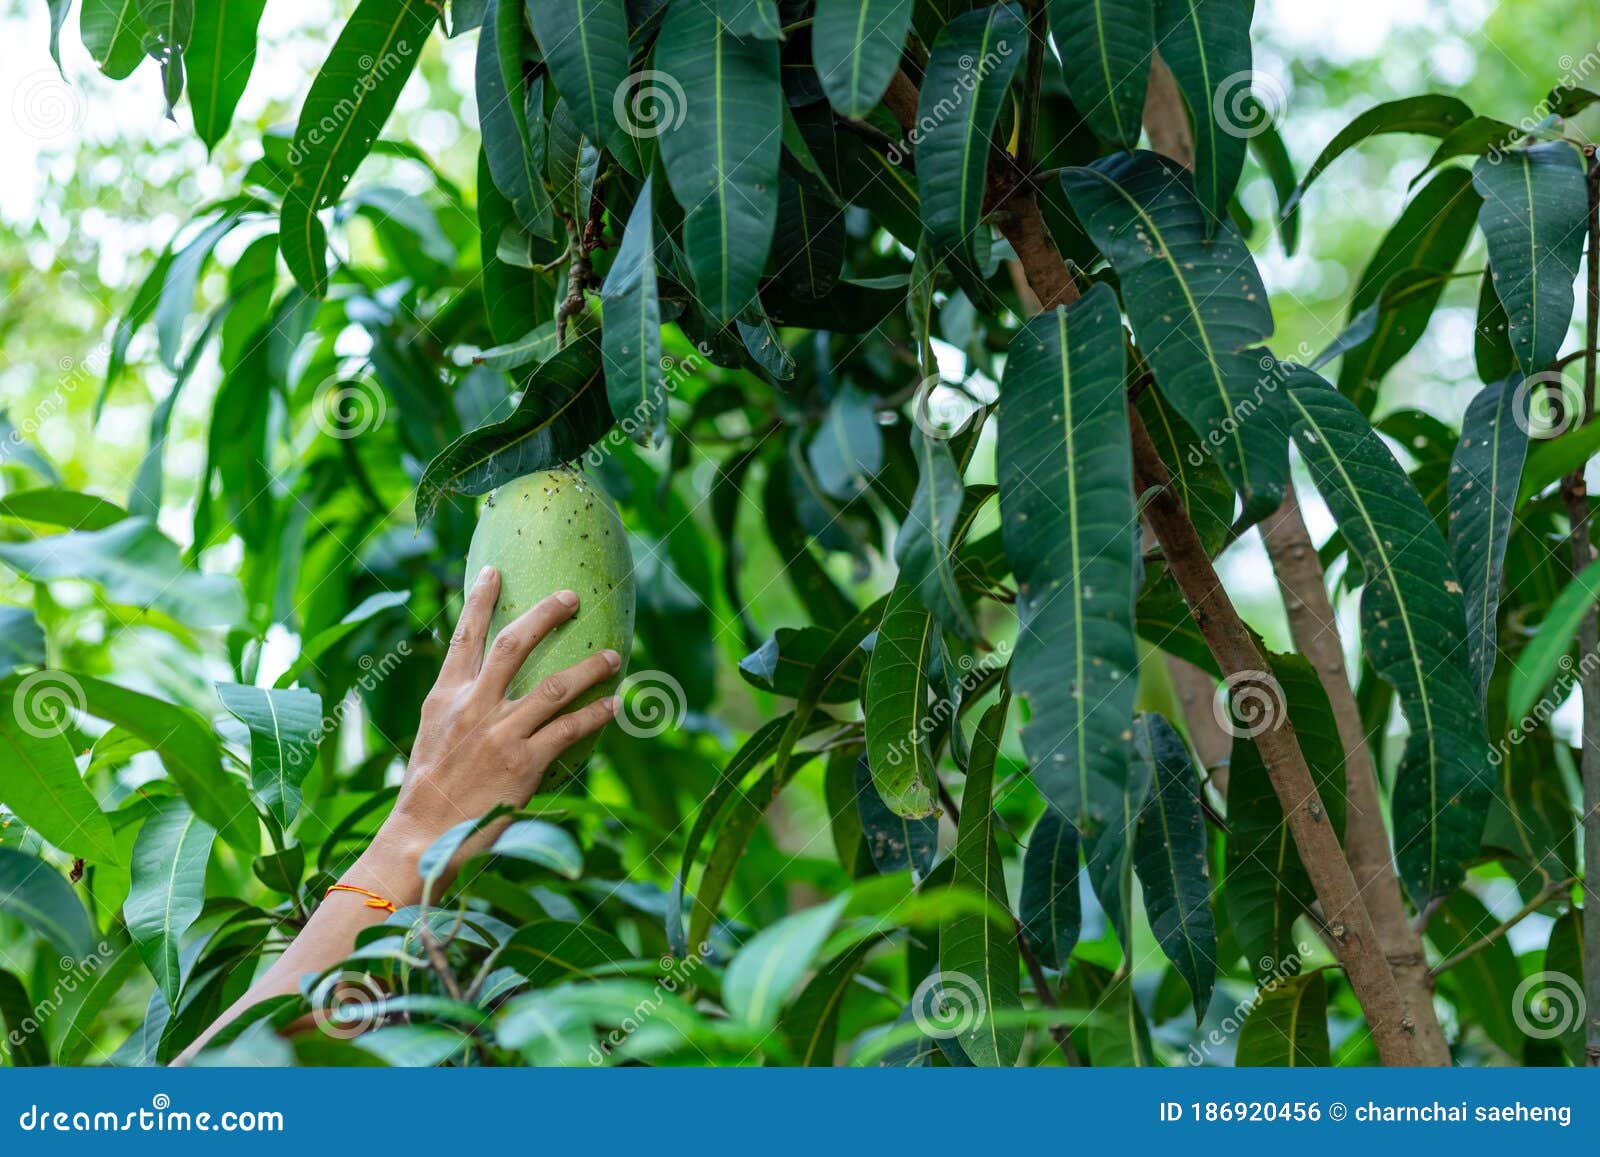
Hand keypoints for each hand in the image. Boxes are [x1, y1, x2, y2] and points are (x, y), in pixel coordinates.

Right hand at [355, 566, 619, 902]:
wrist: (420, 839)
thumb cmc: (427, 795)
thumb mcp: (432, 738)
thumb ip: (457, 707)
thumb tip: (481, 689)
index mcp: (445, 698)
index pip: (463, 637)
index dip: (479, 601)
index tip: (493, 571)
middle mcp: (472, 707)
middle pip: (514, 644)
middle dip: (546, 615)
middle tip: (572, 596)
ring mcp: (499, 733)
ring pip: (555, 685)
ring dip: (589, 668)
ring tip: (614, 657)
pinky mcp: (523, 763)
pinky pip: (569, 729)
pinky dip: (595, 713)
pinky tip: (614, 705)